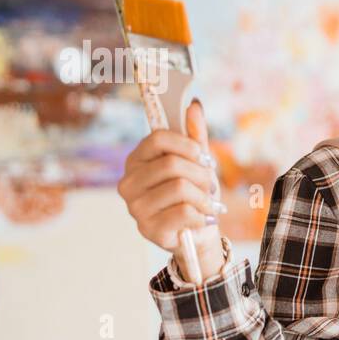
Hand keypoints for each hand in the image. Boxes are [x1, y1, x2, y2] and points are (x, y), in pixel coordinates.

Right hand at [117, 98, 224, 275]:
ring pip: (179, 188)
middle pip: (172, 164)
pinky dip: (202, 215)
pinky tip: (203, 218)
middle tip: (210, 185)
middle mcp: (128, 183)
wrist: (197, 234)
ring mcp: (135, 207)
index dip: (187, 145)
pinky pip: (183, 213)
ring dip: (204, 196)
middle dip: (201, 174)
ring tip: (208, 203)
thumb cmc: (194, 194)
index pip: (157, 138)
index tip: (202, 156)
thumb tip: (195, 106)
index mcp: (136, 161)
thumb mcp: (197, 163)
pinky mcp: (148, 229)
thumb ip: (194, 136)